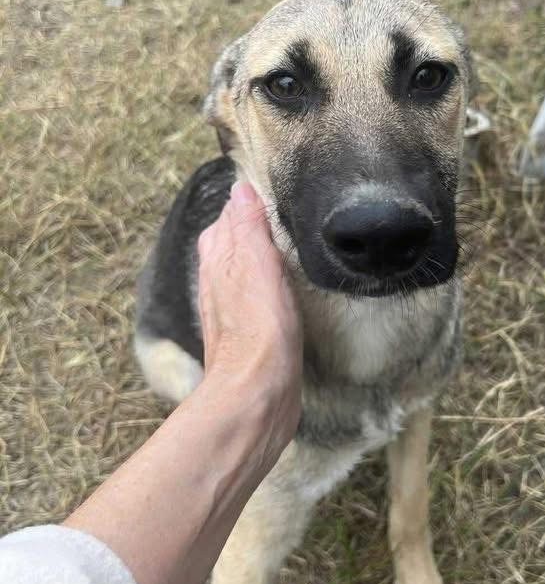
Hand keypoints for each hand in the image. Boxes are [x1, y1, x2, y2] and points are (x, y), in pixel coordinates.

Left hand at [197, 182, 302, 476]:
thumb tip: (241, 188)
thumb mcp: (257, 267)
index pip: (229, 215)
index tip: (274, 188)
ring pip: (243, 268)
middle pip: (233, 240)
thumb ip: (249, 228)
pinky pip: (254, 295)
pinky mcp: (248, 332)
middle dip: (253, 225)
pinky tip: (284, 288)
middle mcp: (217, 280)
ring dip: (261, 254)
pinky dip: (267, 283)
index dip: (249, 200)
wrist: (256, 395)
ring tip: (288, 243)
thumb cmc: (259, 332)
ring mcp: (230, 308)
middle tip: (285, 211)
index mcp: (217, 258)